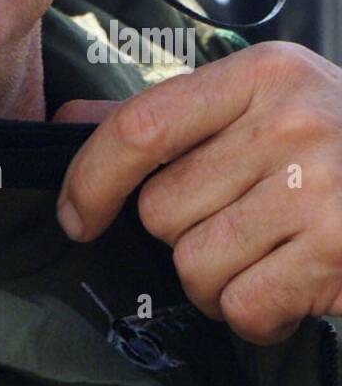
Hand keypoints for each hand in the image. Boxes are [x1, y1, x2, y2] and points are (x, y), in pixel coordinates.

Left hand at [52, 42, 341, 344]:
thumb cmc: (340, 140)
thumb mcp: (263, 100)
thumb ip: (169, 113)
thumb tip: (70, 119)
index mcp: (261, 74)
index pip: (140, 125)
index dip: (89, 176)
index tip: (75, 213)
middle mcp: (291, 123)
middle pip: (161, 211)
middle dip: (181, 234)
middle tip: (234, 221)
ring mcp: (322, 188)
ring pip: (195, 265)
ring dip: (216, 279)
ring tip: (263, 253)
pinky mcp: (339, 252)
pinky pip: (244, 306)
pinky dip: (256, 312)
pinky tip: (288, 284)